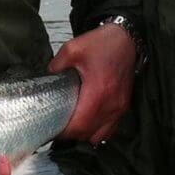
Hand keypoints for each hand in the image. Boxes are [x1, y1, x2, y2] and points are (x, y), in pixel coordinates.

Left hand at [48, 24, 137, 143]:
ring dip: (85, 134)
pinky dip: (98, 131)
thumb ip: (56, 66)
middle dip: (71, 134)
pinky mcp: (124, 106)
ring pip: (100, 135)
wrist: (127, 39)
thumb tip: (47, 78)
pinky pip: (111, 129)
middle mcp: (112, 104)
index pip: (79, 125)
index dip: (64, 132)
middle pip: (88, 134)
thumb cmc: (104, 44)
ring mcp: (120, 107)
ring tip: (72, 125)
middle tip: (58, 126)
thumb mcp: (72, 49)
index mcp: (98, 92)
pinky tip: (88, 122)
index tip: (52, 128)